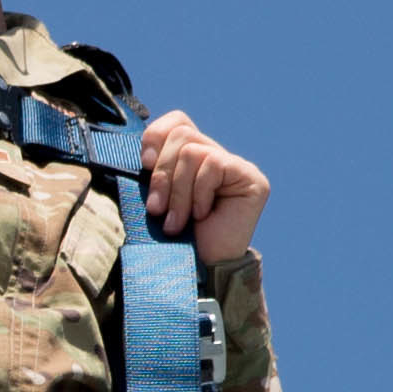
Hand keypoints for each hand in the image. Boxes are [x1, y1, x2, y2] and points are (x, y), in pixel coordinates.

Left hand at [137, 110, 267, 263]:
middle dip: (162, 174)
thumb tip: (141, 147)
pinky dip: (198, 193)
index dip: (156, 135)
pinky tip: (202, 216)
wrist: (200, 270)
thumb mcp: (157, 195)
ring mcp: (236, 166)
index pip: (177, 121)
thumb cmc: (175, 238)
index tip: (143, 164)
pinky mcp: (251, 177)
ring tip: (176, 222)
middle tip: (157, 209)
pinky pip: (213, 164)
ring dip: (177, 192)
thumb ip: (155, 166)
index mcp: (193, 157)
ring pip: (193, 151)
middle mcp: (217, 156)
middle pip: (182, 134)